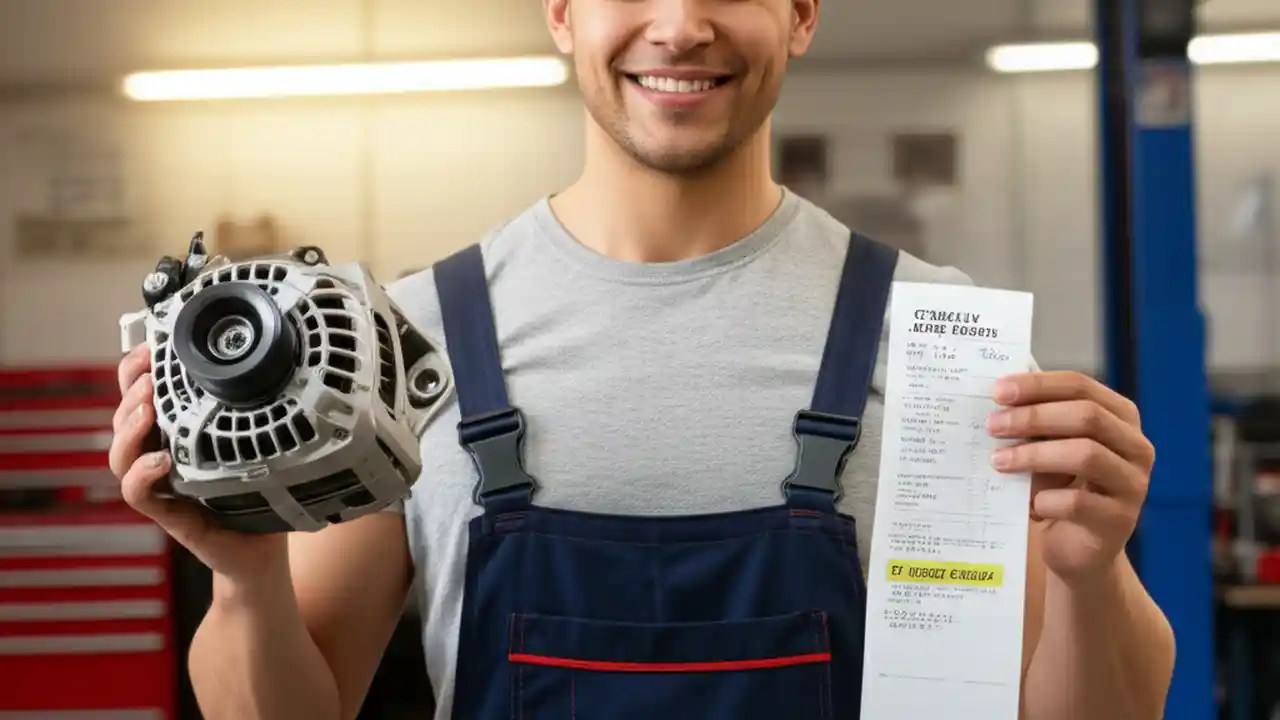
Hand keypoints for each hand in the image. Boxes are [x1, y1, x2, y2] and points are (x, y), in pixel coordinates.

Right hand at [111, 344, 287, 582]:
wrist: (263, 549)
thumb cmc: (259, 491)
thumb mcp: (259, 443)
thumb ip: (255, 411)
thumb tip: (272, 361)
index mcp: (176, 433)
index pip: (142, 395)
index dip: (136, 370)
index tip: (150, 348)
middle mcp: (159, 455)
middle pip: (123, 418)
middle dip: (130, 392)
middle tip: (150, 378)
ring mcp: (159, 485)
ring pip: (120, 454)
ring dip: (129, 429)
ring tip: (148, 411)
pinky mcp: (166, 514)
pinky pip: (137, 493)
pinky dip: (142, 474)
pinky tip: (161, 461)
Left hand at [985, 371, 1155, 582]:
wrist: (1077, 548)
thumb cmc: (1060, 488)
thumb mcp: (1050, 450)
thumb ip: (1035, 425)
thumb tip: (997, 401)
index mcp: (1120, 418)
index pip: (1081, 386)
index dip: (1039, 385)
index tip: (998, 391)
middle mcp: (1136, 447)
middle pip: (1087, 416)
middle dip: (1033, 417)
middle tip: (993, 425)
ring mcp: (1132, 484)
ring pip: (1085, 455)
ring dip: (1034, 455)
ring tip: (999, 460)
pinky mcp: (1119, 520)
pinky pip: (1078, 503)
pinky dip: (1045, 499)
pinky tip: (1028, 503)